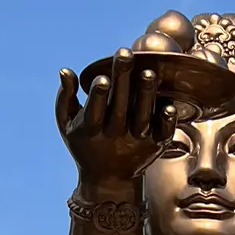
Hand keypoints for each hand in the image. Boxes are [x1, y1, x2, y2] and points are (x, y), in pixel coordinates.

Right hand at [55, 51, 169, 192]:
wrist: (108, 180)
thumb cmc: (85, 143)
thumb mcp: (67, 123)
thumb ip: (65, 97)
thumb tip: (65, 70)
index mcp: (90, 130)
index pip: (93, 111)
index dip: (97, 96)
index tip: (102, 78)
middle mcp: (113, 137)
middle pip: (119, 108)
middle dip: (122, 80)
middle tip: (124, 54)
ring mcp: (135, 142)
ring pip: (142, 117)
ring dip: (146, 95)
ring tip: (149, 72)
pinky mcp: (154, 146)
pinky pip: (162, 134)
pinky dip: (167, 122)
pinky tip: (170, 106)